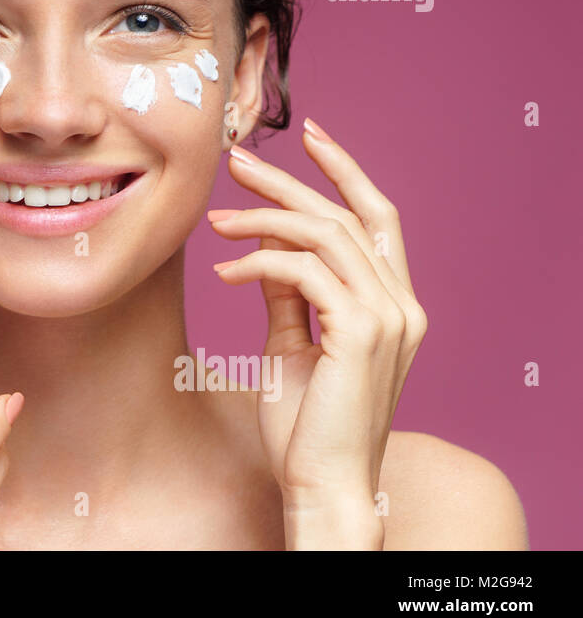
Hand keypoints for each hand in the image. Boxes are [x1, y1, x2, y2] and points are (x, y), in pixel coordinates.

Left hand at [207, 118, 426, 547]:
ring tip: (217, 220)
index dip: (345, 171)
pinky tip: (225, 271)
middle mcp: (402, 304)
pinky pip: (303, 271)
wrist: (322, 481)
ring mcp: (388, 317)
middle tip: (237, 161)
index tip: (309, 136)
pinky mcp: (360, 332)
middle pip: (345, 216)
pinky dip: (260, 261)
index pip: (376, 218)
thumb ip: (290, 295)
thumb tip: (268, 251)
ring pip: (324, 235)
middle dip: (289, 182)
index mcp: (394, 303)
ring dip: (263, 219)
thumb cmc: (306, 422)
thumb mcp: (294, 344)